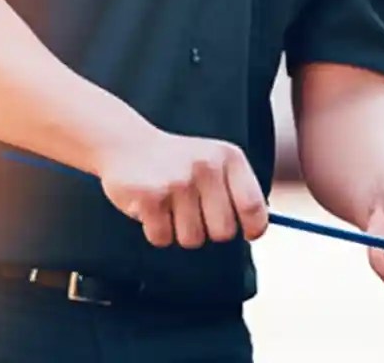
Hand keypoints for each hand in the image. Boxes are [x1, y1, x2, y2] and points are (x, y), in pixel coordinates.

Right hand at [98, 130, 268, 248]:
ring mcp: (177, 182)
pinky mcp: (150, 197)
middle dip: (209, 231)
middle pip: (223, 231)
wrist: (126, 144)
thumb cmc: (177, 162)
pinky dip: (156, 232)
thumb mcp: (214, 162)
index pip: (253, 205)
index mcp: (228, 158)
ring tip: (170, 207)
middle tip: (194, 214)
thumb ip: (237, 191)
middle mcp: (206, 167)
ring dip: (180, 232)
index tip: (248, 234)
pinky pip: (162, 238)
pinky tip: (151, 209)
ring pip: (192, 239)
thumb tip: (257, 229)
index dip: (254, 227)